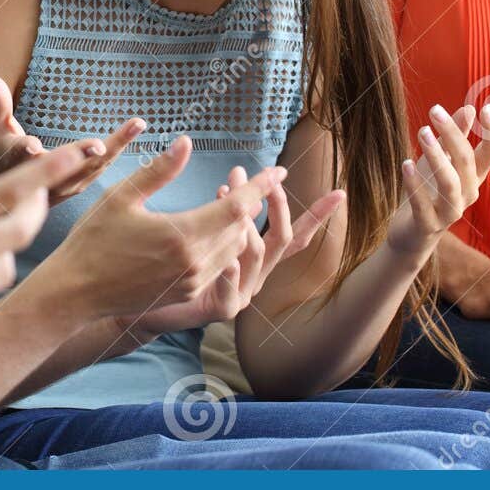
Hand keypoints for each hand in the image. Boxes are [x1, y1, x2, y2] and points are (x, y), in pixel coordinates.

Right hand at [0, 67, 144, 205]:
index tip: (33, 146)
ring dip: (115, 148)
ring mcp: (61, 188)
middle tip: (99, 145)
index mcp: (16, 161)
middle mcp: (40, 180)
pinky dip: (116, 153)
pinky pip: (99, 170)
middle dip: (81, 156)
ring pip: (89, 169)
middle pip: (63, 166)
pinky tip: (133, 131)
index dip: (26, 151)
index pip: (20, 156)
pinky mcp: (77, 188)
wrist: (6, 202)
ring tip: (135, 124)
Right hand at [37, 136, 286, 324]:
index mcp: (181, 235)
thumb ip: (159, 171)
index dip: (259, 185)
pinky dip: (226, 244)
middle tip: (250, 179)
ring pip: (235, 249)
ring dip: (240, 225)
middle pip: (242, 228)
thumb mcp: (121, 197)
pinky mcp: (187, 293)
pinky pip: (221, 266)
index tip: (278, 170)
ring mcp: (192, 282)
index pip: (237, 206)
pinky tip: (215, 228)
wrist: (75, 292)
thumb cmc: (93, 240)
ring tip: (234, 200)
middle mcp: (194, 263)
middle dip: (251, 202)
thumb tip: (186, 143)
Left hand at [127, 167, 344, 336]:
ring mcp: (242, 294)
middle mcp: (256, 275)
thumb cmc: (177, 263)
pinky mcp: (221, 310)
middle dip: (277, 206)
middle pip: (282, 239)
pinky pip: (230, 291)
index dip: (318, 215)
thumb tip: (244, 181)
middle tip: (268, 179)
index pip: (294, 234)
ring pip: (255, 258)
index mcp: (257, 257)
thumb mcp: (208, 232)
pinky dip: (230, 273)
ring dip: (243, 224)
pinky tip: (227, 259)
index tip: (340, 193)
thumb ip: (231, 213)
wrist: (149, 303)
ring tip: (224, 193)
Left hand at [385, 103, 489, 258]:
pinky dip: (414, 184)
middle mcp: (467, 194)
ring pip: (449, 183)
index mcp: (473, 177)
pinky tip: (405, 164)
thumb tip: (469, 108)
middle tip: (435, 110)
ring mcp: (449, 212)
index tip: (486, 108)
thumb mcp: (440, 160)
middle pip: (467, 162)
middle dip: (453, 135)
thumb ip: (454, 137)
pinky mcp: (428, 225)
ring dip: (436, 156)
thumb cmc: (428, 191)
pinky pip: (422, 204)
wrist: (411, 233)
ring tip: (422, 132)